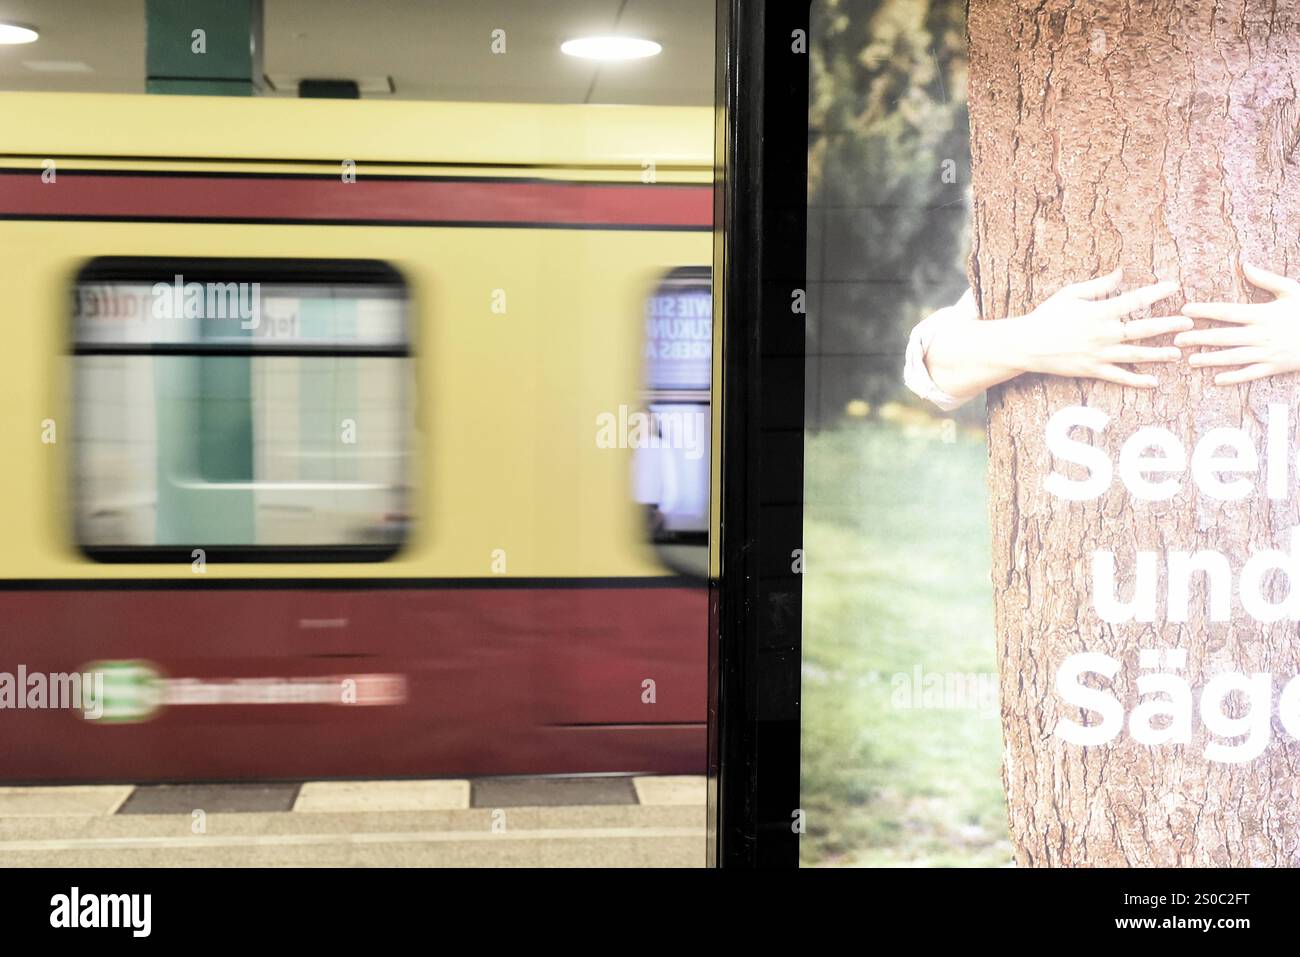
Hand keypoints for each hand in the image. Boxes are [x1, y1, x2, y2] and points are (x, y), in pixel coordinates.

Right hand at [1013, 270, 1187, 387]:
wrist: (1026, 344)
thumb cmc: (1046, 316)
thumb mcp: (1070, 294)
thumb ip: (1099, 285)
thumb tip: (1122, 272)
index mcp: (1099, 312)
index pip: (1134, 299)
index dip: (1156, 292)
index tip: (1175, 286)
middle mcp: (1103, 333)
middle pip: (1142, 329)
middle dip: (1168, 325)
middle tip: (1188, 323)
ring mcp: (1099, 354)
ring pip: (1136, 354)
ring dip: (1159, 354)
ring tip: (1178, 353)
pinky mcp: (1092, 370)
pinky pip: (1119, 376)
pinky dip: (1137, 380)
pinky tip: (1154, 381)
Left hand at [1176, 263, 1299, 384]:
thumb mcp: (1291, 290)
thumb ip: (1266, 279)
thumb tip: (1244, 264)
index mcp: (1263, 314)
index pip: (1227, 312)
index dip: (1205, 311)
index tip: (1185, 310)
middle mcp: (1261, 334)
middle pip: (1224, 336)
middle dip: (1199, 337)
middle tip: (1177, 340)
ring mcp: (1267, 353)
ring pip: (1233, 357)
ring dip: (1211, 359)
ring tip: (1190, 360)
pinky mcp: (1274, 367)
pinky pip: (1251, 374)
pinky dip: (1234, 377)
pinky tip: (1216, 379)